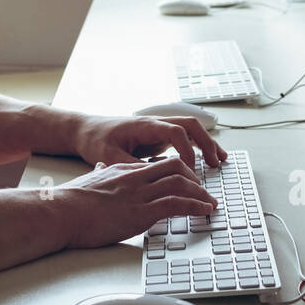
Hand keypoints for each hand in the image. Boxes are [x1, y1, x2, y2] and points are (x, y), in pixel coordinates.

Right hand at [56, 156, 219, 248]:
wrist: (59, 212)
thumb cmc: (69, 202)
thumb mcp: (89, 182)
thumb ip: (101, 176)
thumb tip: (102, 172)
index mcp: (122, 170)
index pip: (157, 164)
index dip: (176, 171)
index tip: (185, 181)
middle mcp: (134, 177)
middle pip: (175, 166)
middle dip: (194, 177)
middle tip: (203, 190)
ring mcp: (138, 194)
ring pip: (180, 183)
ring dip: (200, 193)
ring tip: (209, 203)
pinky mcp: (140, 213)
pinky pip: (176, 204)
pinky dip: (195, 206)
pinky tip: (204, 211)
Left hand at [72, 114, 227, 169]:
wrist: (84, 130)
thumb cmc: (94, 139)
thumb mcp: (109, 157)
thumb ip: (132, 167)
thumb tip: (153, 180)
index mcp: (144, 126)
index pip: (175, 131)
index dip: (187, 150)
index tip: (190, 169)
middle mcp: (154, 124)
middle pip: (190, 125)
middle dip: (207, 143)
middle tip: (217, 163)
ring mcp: (157, 130)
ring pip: (189, 130)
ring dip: (206, 144)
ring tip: (220, 162)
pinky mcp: (156, 138)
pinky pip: (182, 139)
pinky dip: (196, 148)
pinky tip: (204, 161)